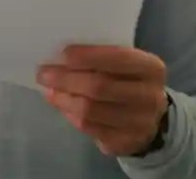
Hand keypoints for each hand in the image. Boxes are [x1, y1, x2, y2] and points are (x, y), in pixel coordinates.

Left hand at [37, 45, 169, 156]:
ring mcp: (139, 123)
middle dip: (67, 78)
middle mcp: (150, 96)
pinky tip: (61, 105)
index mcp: (151, 69)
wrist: (151, 121)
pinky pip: (89, 128)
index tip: (62, 53)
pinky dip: (70, 114)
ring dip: (64, 98)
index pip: (117, 58)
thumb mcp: (127, 66)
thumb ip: (102, 59)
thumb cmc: (130, 83)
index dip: (87, 56)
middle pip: (99, 86)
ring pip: (90, 110)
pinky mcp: (124, 143)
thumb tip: (61, 58)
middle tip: (43, 73)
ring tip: (49, 90)